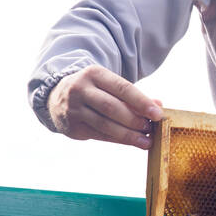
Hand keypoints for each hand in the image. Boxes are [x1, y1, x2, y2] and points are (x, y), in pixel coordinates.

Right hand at [46, 65, 162, 147]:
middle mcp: (80, 90)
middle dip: (135, 120)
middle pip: (112, 107)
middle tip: (151, 128)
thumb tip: (158, 105)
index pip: (122, 88)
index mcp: (94, 74)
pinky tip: (132, 142)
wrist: (58, 96)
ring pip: (105, 125)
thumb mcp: (109, 85)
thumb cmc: (94, 90)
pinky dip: (118, 139)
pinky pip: (99, 135)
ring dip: (128, 134)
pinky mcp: (72, 127)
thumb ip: (133, 95)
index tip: (157, 114)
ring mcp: (74, 109)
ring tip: (145, 140)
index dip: (142, 102)